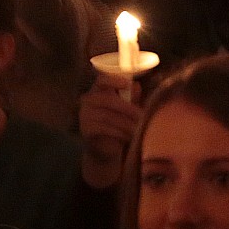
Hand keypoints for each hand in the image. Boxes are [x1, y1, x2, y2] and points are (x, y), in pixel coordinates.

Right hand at [78, 74, 141, 189]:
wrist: (108, 148)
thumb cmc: (121, 123)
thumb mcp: (129, 108)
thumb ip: (132, 97)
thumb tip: (136, 85)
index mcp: (99, 91)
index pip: (101, 80)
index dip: (113, 80)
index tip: (127, 84)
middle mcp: (88, 100)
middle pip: (108, 99)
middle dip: (129, 109)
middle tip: (143, 117)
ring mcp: (85, 115)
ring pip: (108, 116)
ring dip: (126, 123)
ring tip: (138, 129)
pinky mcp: (86, 130)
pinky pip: (103, 129)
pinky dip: (119, 133)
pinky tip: (128, 137)